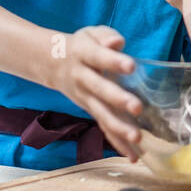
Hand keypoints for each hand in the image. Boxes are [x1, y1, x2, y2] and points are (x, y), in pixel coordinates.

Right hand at [47, 25, 143, 160]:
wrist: (53, 63)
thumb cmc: (81, 46)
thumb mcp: (90, 34)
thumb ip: (105, 36)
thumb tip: (117, 43)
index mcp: (84, 55)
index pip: (99, 58)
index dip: (114, 62)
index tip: (131, 65)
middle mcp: (83, 79)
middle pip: (100, 90)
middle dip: (118, 100)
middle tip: (137, 107)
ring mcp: (85, 98)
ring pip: (101, 114)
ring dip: (119, 128)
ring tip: (137, 138)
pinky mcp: (91, 111)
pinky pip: (104, 128)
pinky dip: (117, 143)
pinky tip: (133, 156)